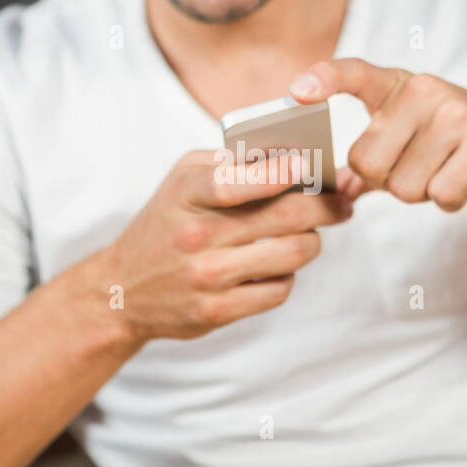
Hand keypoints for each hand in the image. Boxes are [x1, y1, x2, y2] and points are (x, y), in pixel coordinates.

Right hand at [105, 149, 353, 341]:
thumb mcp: (182, 179)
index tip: (310, 165)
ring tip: (307, 235)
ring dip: (312, 242)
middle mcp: (196, 237)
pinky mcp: (217, 311)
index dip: (282, 172)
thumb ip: (231, 162)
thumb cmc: (165, 224)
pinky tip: (274, 267)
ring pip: (294, 254)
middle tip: (343, 203)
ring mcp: (207, 277)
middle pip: (286, 217)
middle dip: (327, 206)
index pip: (238, 181)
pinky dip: (287, 276)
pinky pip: (280, 290)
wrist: (122, 290)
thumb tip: (291, 155)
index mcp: (187, 194)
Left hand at [289, 59, 466, 210]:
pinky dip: (452, 201)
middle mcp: (426, 90)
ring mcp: (457, 113)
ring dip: (425, 193)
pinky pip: (441, 195)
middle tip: (424, 168)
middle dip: (389, 182)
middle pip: (368, 162)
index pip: (356, 73)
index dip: (326, 79)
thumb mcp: (414, 143)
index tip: (297, 92)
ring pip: (404, 186)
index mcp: (402, 86)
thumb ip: (372, 164)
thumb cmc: (463, 147)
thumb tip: (339, 189)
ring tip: (450, 171)